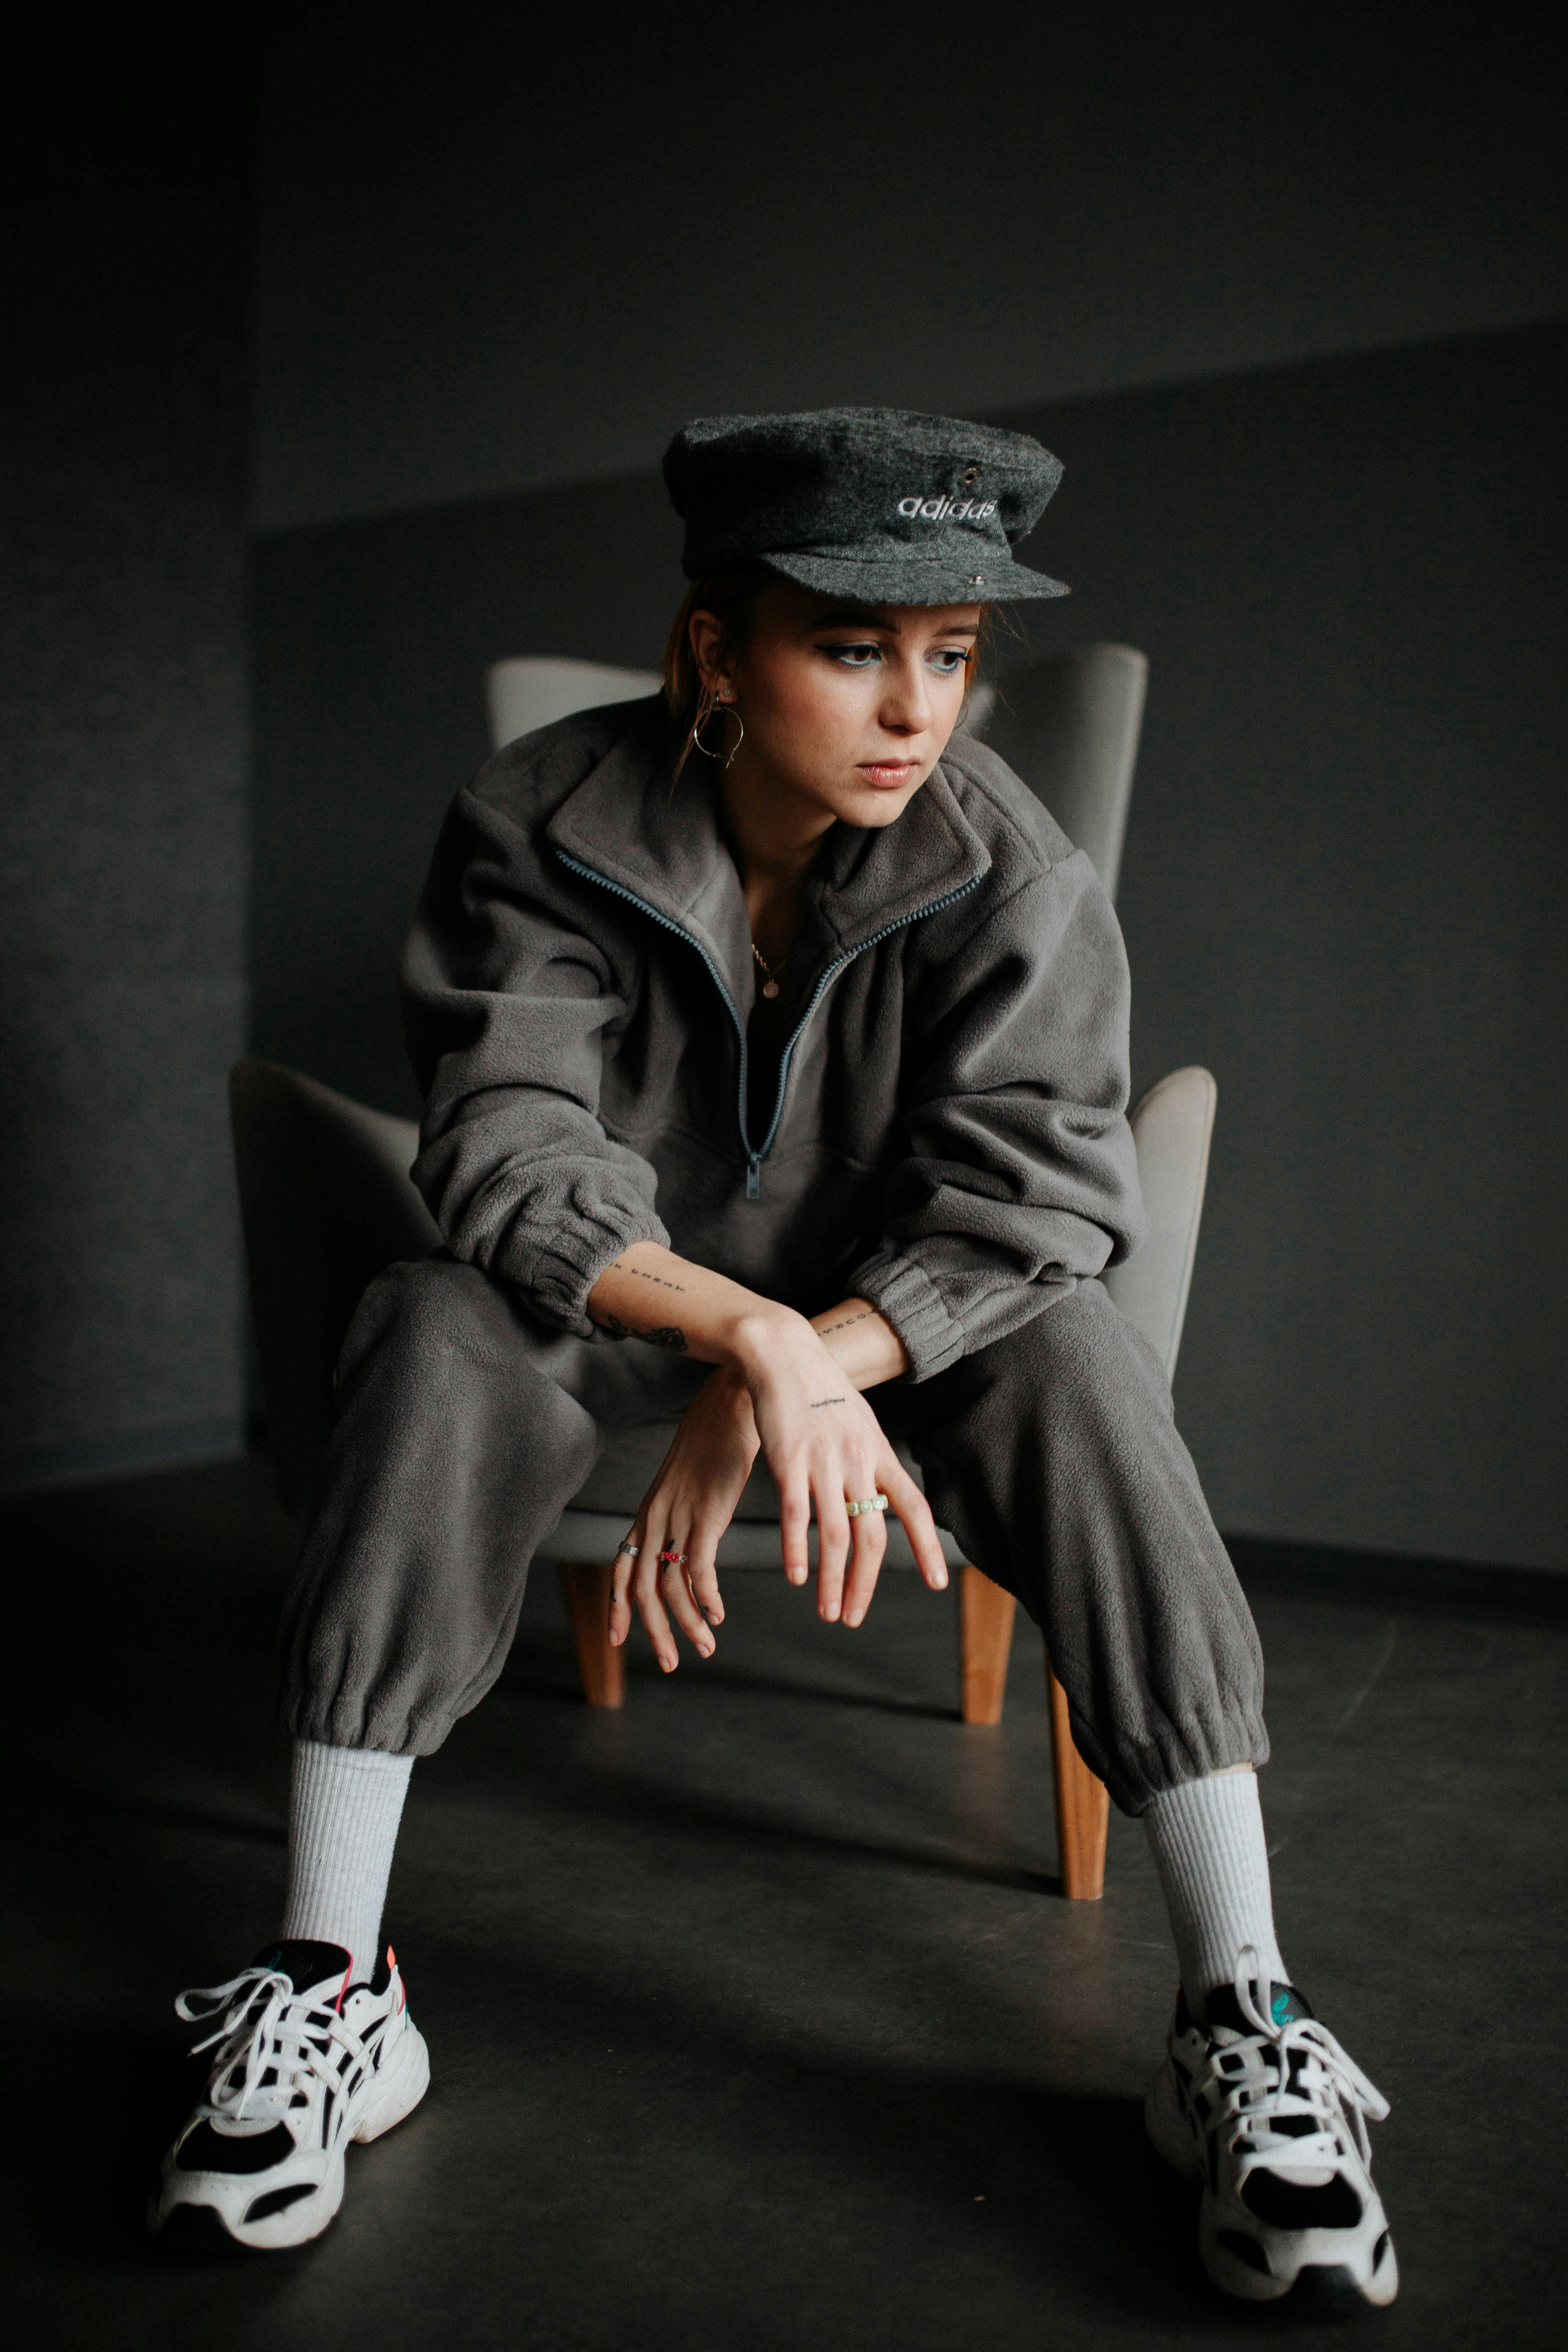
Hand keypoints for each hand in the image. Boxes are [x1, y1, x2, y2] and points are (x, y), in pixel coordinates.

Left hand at [609, 1363, 759, 1670]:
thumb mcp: (691, 1478)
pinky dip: (705, 1598)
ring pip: (667, 1585)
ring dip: (685, 1623)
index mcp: (650, 1508)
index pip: (620, 1564)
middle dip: (652, 1630)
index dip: (616, 1604)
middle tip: (668, 1662)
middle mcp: (656, 1515)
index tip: (617, 1637)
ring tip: (704, 1648)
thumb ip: (686, 1508)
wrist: (732, 1401)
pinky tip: (717, 1615)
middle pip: (639, 1586)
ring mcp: (678, 1516)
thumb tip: (693, 1533)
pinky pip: (697, 1569)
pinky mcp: (706, 1515)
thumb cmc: (718, 1437)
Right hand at [739, 1313, 947, 1628]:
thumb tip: (878, 1497)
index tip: (937, 1583)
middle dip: (865, 1584)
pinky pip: (797, 1515)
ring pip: (835, 1535)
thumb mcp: (859, 1423)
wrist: (784, 1353)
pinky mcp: (789, 1461)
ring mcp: (823, 1462)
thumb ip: (869, 1462)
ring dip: (832, 1581)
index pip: (914, 1507)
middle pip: (872, 1535)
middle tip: (853, 1617)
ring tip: (828, 1611)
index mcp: (879, 1454)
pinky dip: (797, 1551)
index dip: (927, 1547)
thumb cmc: (820, 1390)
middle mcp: (858, 1462)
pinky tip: (797, 1576)